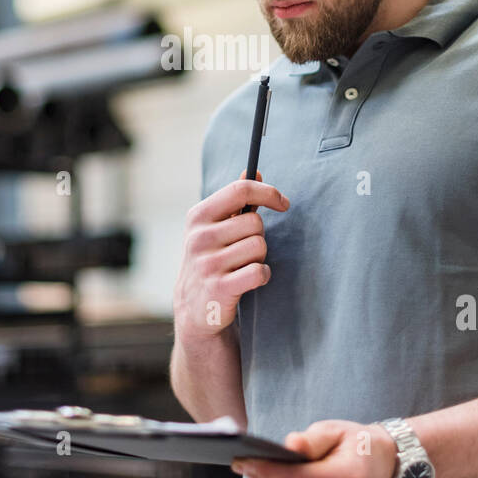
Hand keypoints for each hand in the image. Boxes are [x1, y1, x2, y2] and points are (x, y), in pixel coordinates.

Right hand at [173, 170, 288, 342]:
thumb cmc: (211, 258)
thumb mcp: (215, 226)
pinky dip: (262, 275)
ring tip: (243, 265)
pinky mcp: (219, 288)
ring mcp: (207, 263)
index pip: (240, 190)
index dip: (268, 192)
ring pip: (259, 247)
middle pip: (255, 223)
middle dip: (259, 236)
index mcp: (198, 216)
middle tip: (246, 249)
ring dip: (259, 257)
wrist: (194, 307)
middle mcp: (199, 237)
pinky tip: (249, 280)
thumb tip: (254, 170)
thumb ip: (235, 199)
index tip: (283, 202)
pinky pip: (259, 271)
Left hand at [231, 420, 396, 477]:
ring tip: (248, 466)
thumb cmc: (360, 443)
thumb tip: (289, 446)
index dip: (268, 469)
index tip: (245, 459)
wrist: (385, 464)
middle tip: (240, 462)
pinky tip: (266, 476)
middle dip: (262, 477)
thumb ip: (312, 439)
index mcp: (346, 477)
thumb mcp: (338, 431)